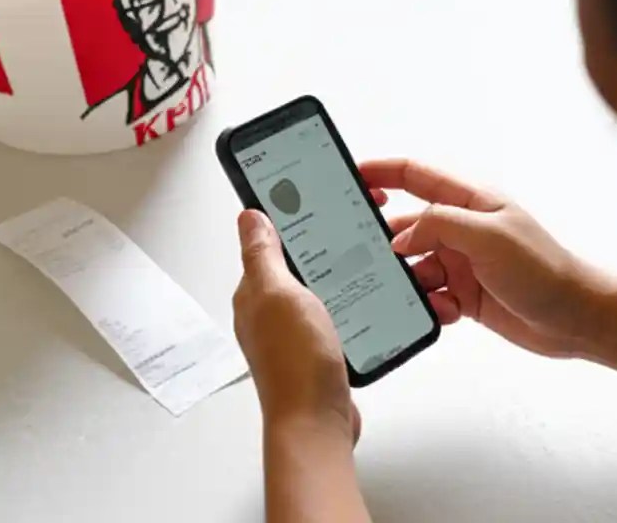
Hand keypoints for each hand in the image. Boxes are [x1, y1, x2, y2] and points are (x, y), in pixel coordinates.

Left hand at [233, 211, 360, 443]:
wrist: (316, 421)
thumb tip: (249, 216)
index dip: (290, 216)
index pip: (269, 241)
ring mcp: (296, 332)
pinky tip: (367, 297)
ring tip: (365, 256)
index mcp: (255, 292)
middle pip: (297, 264)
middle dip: (321, 243)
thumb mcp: (277, 293)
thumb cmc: (295, 362)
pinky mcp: (320, 350)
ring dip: (338, 274)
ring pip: (319, 289)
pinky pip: (335, 315)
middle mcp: (272, 312)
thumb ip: (262, 254)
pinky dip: (349, 303)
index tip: (317, 196)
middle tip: (352, 222)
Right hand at [361, 159, 611, 357]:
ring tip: (421, 294)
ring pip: (414, 268)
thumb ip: (439, 225)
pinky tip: (447, 313)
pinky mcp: (466, 295)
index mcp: (470, 201)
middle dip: (387, 244)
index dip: (380, 172)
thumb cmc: (545, 270)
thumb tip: (400, 236)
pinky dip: (430, 307)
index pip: (415, 176)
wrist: (577, 319)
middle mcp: (463, 229)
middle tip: (366, 259)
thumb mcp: (488, 236)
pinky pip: (430, 298)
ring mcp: (463, 263)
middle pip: (406, 227)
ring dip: (411, 283)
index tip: (347, 176)